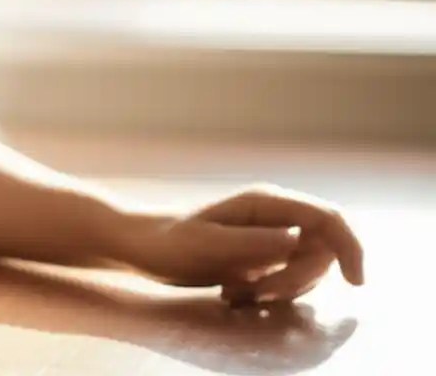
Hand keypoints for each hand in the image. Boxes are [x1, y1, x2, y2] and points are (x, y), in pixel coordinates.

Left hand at [117, 184, 365, 304]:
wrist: (142, 248)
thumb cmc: (170, 242)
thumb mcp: (210, 245)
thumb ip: (254, 242)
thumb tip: (298, 239)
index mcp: (267, 204)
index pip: (328, 219)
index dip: (350, 247)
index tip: (356, 282)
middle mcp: (275, 218)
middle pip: (320, 252)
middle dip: (296, 281)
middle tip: (256, 294)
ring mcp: (269, 238)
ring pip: (304, 271)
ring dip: (278, 291)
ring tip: (237, 293)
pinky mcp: (261, 257)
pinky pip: (284, 282)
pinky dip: (265, 295)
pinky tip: (232, 294)